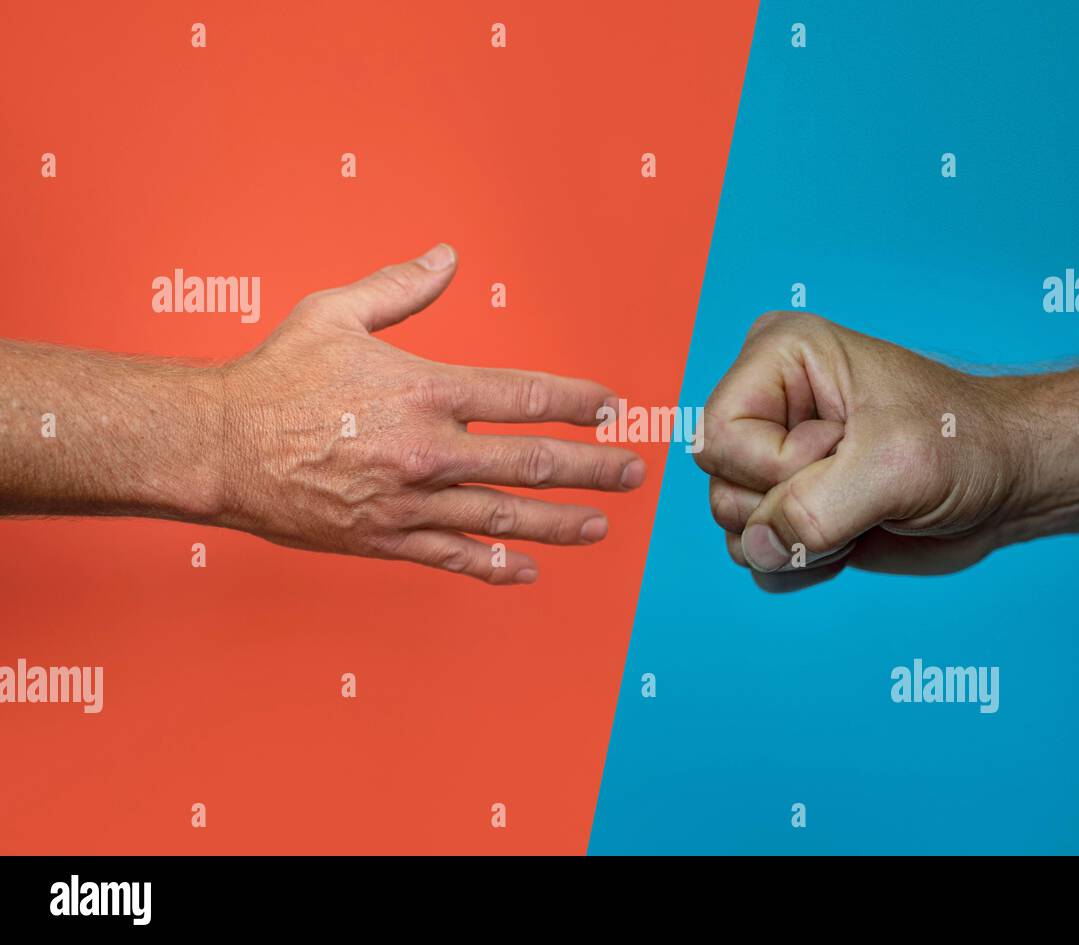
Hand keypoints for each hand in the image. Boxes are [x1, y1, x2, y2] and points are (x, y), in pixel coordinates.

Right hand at [216, 244, 644, 583]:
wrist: (215, 446)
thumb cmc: (274, 376)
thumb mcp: (335, 312)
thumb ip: (401, 288)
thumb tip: (448, 255)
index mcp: (425, 390)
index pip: (525, 397)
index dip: (577, 403)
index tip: (610, 408)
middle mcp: (428, 450)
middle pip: (532, 462)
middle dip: (593, 468)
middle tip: (632, 473)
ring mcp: (409, 501)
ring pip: (503, 517)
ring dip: (560, 523)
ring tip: (601, 525)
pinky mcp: (384, 538)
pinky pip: (452, 558)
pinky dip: (494, 566)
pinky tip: (528, 570)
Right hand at [695, 311, 1028, 587]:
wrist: (1008, 481)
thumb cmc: (965, 442)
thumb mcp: (892, 468)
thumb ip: (814, 509)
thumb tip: (756, 549)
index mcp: (778, 356)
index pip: (720, 437)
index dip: (779, 467)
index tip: (848, 450)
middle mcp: (766, 404)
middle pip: (719, 486)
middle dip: (792, 510)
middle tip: (862, 486)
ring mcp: (774, 460)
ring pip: (735, 530)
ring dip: (804, 544)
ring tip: (864, 511)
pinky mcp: (789, 508)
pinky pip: (758, 559)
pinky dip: (806, 566)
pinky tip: (855, 537)